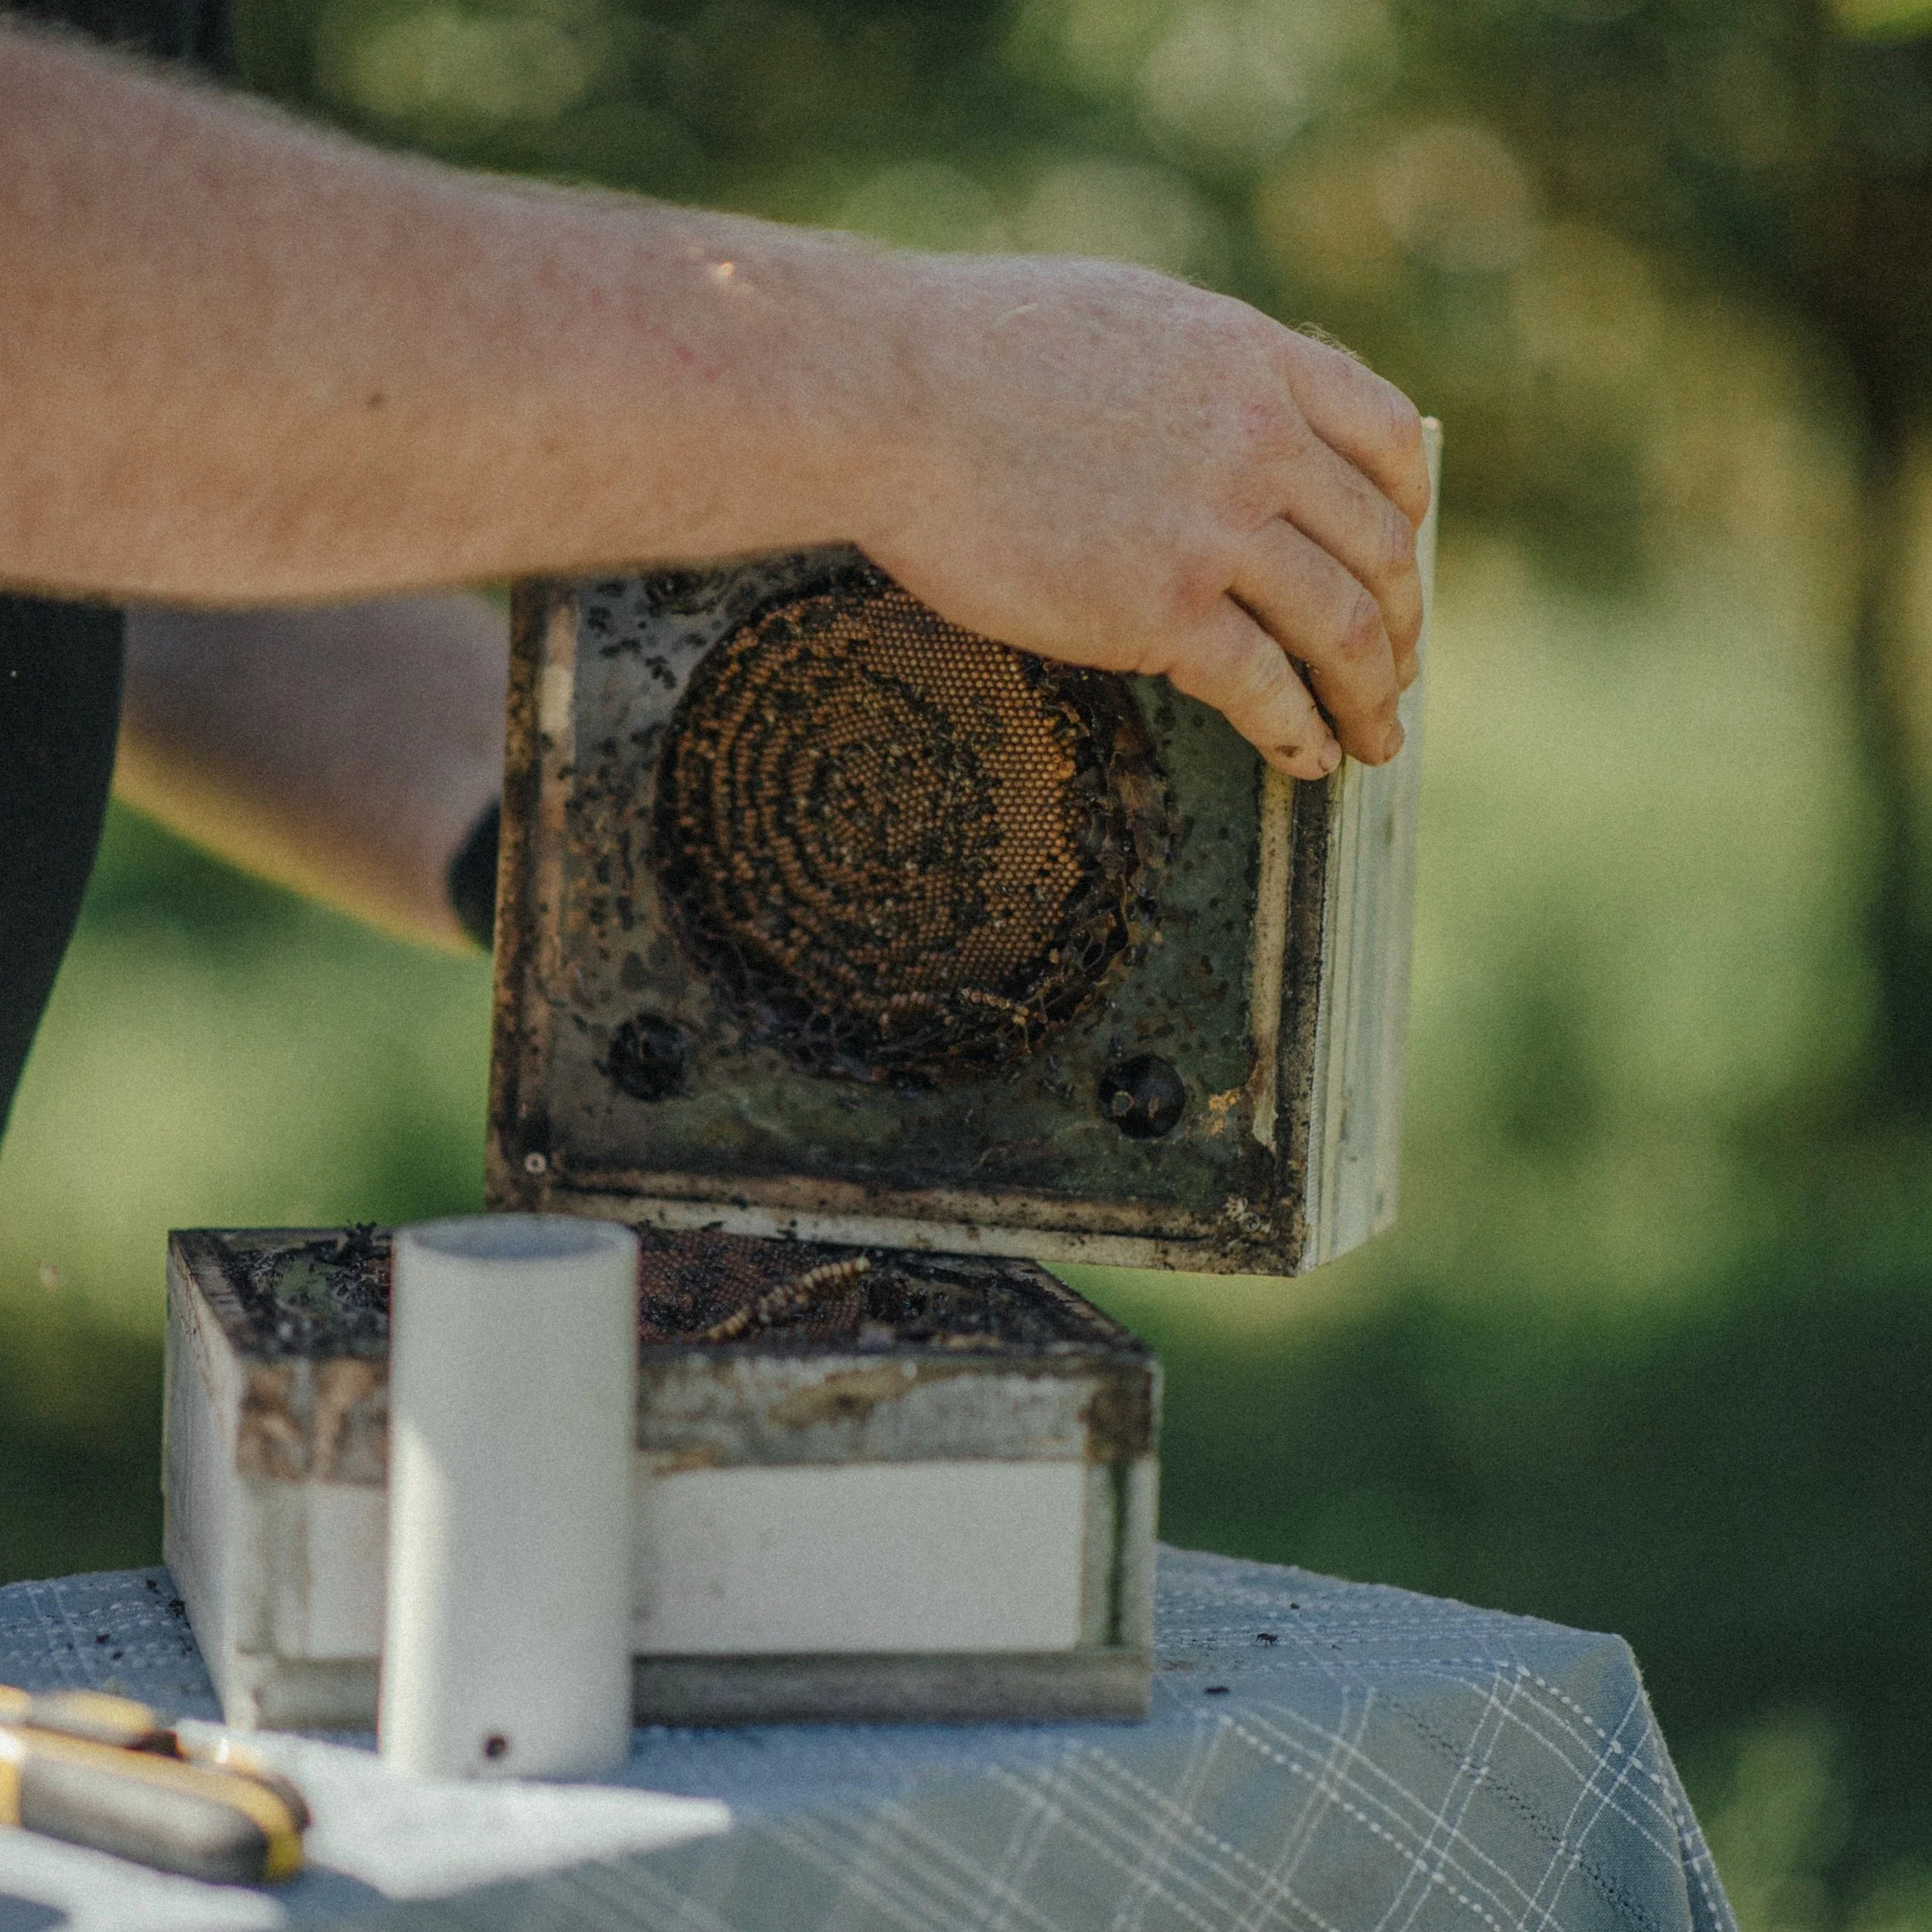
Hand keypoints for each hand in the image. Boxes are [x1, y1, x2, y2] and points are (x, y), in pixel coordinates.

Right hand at [850, 255, 1429, 777]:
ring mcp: (1215, 527)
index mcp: (1252, 359)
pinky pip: (1265, 687)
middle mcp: (1258, 439)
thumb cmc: (969, 353)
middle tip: (1394, 675)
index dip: (1405, 513)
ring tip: (1372, 740)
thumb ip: (1199, 373)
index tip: (1399, 561)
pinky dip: (1300, 733)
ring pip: (1343, 628)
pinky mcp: (1162, 609)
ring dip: (1368, 697)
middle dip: (1401, 624)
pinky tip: (1306, 761)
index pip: (1386, 438)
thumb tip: (1219, 417)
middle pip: (1379, 547)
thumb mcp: (1123, 320)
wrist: (887, 394)